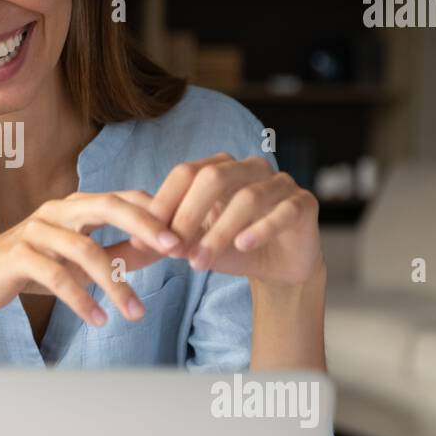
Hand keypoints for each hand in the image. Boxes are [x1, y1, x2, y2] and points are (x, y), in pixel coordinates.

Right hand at [0, 191, 182, 326]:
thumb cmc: (34, 267)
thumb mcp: (79, 259)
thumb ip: (117, 252)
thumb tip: (162, 251)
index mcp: (75, 205)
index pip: (123, 197)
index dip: (155, 213)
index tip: (184, 236)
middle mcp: (57, 210)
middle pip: (108, 206)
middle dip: (145, 226)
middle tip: (175, 249)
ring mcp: (36, 229)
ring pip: (86, 250)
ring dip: (116, 284)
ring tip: (135, 313)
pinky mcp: (19, 254)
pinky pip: (57, 276)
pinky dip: (81, 299)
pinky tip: (98, 319)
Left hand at [111, 152, 322, 286]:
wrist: (278, 268)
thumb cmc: (232, 249)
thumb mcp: (195, 245)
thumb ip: (168, 241)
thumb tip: (131, 244)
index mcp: (218, 168)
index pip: (185, 173)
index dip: (164, 203)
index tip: (146, 237)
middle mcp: (248, 168)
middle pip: (213, 177)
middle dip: (188, 214)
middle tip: (173, 249)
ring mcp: (279, 182)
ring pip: (247, 197)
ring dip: (219, 232)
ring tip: (200, 262)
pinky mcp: (304, 203)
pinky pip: (283, 211)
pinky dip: (261, 228)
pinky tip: (243, 245)